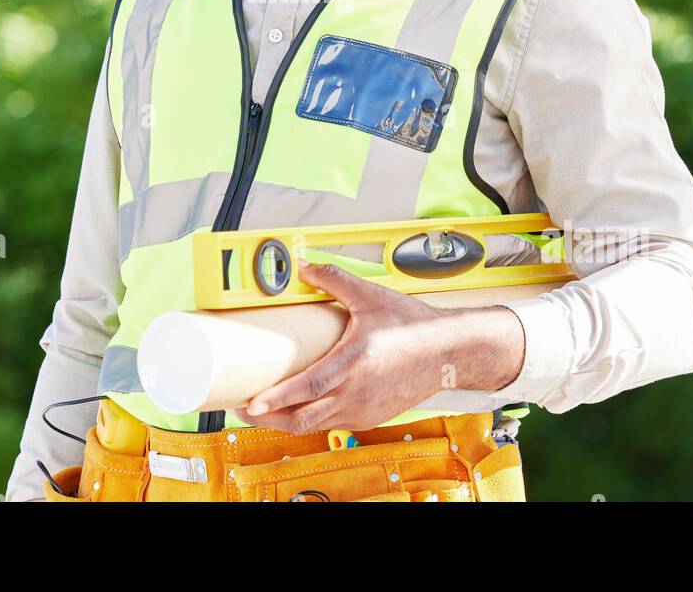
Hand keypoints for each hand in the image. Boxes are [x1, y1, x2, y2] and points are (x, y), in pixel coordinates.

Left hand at [228, 260, 461, 433]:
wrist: (448, 352)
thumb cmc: (413, 327)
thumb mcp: (371, 296)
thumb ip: (335, 280)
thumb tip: (303, 267)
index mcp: (355, 362)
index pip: (309, 387)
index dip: (278, 397)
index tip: (252, 401)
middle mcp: (357, 392)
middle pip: (303, 418)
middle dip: (269, 417)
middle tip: (243, 406)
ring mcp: (364, 409)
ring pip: (315, 425)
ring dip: (286, 421)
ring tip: (263, 409)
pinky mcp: (370, 417)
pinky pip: (333, 424)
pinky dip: (310, 420)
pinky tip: (299, 410)